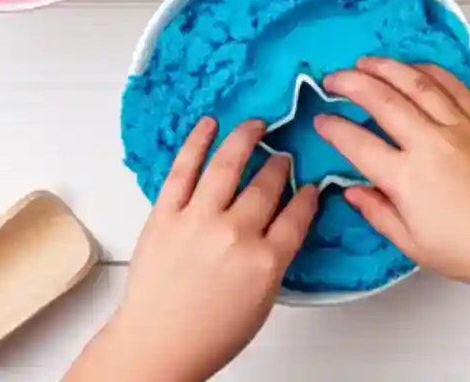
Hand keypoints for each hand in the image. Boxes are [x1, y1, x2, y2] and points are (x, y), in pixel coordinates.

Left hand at [103, 119, 317, 381]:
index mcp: (265, 262)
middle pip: (267, 186)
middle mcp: (235, 235)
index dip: (308, 196)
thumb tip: (283, 224)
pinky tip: (209, 125)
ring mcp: (198, 221)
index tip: (311, 185)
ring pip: (228, 165)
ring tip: (255, 125)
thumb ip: (275, 258)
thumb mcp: (262, 301)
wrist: (158, 345)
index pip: (298, 215)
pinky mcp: (165, 215)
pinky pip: (183, 170)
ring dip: (245, 138)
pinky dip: (197, 142)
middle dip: (279, 166)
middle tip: (282, 156)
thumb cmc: (209, 334)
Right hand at [315, 57, 469, 291]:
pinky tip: (412, 67)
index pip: (358, 144)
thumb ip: (378, 213)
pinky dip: (428, 71)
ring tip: (365, 62)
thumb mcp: (414, 245)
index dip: (333, 129)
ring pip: (416, 83)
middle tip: (332, 78)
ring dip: (386, 67)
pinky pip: (451, 85)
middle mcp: (430, 144)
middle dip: (351, 83)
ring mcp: (459, 128)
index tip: (320, 121)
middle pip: (382, 100)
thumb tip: (352, 191)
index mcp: (407, 179)